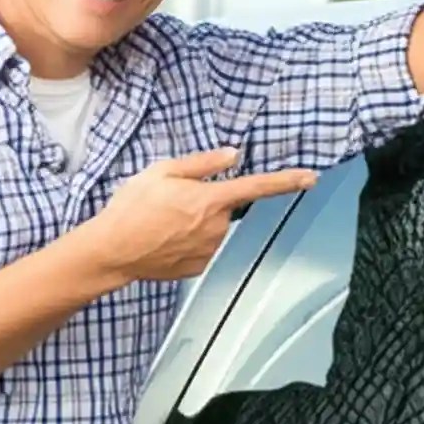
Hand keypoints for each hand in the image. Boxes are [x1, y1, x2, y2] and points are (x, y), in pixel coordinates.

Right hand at [89, 148, 317, 281]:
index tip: (310, 177)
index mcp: (210, 199)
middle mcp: (216, 227)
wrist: (113, 251)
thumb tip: (231, 155)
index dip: (287, 181)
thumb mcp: (162, 172)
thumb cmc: (132, 208)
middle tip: (170, 202)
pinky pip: (201, 247)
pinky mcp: (198, 267)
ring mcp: (208, 250)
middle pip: (224, 208)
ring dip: (195, 222)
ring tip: (161, 221)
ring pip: (212, 228)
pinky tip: (163, 238)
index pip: (257, 188)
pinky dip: (187, 241)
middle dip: (206, 202)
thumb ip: (201, 164)